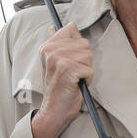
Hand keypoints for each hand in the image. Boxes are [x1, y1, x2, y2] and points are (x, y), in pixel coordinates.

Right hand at [33, 22, 93, 137]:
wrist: (53, 110)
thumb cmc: (57, 88)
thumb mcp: (53, 62)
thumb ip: (56, 44)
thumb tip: (53, 27)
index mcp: (47, 46)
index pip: (71, 29)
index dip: (77, 45)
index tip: (70, 59)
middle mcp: (51, 50)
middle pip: (84, 43)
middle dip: (84, 60)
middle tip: (72, 73)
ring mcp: (59, 59)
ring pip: (88, 56)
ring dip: (86, 70)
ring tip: (74, 79)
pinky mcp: (68, 69)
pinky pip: (89, 69)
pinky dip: (87, 79)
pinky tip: (76, 85)